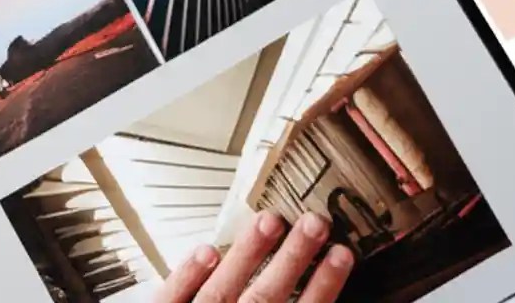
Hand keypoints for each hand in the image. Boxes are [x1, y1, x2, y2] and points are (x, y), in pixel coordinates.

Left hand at [155, 211, 353, 302]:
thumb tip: (319, 293)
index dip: (325, 284)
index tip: (343, 254)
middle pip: (267, 296)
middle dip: (293, 257)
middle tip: (315, 223)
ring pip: (223, 290)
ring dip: (248, 254)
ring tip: (270, 220)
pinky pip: (171, 298)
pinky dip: (187, 276)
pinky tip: (206, 251)